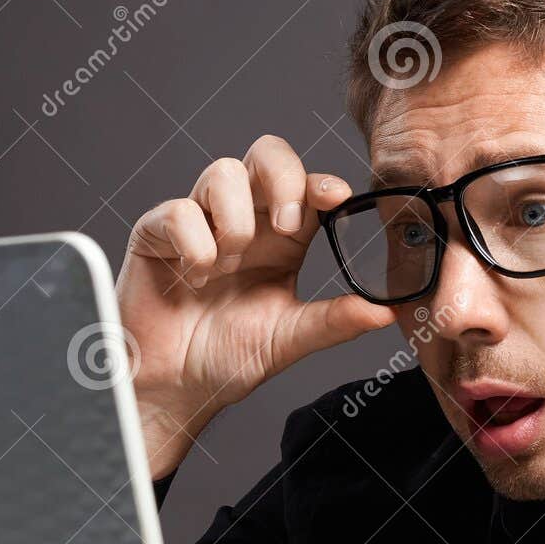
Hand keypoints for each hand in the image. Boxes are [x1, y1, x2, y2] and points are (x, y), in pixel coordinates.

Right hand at [115, 135, 395, 476]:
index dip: (320, 182)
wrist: (175, 389)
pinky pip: (178, 211)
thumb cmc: (229, 359)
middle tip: (286, 227)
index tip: (337, 197)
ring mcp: (199, 222)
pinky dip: (194, 244)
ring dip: (235, 219)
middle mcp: (244, 221)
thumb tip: (388, 312)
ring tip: (228, 265)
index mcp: (282, 240)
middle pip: (266, 154)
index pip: (306, 188)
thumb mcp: (290, 339)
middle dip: (282, 178)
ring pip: (223, 172)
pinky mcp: (156, 233)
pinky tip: (195, 277)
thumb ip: (335, 321)